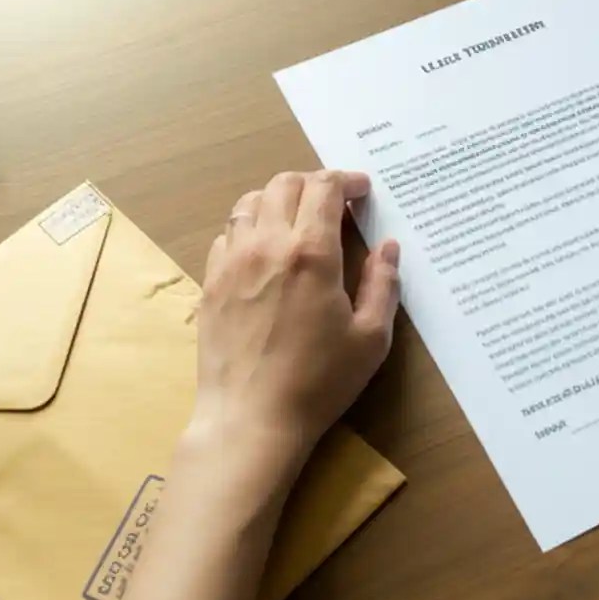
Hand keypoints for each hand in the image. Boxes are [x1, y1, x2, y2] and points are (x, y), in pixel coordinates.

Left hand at [193, 170, 400, 454]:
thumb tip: (388, 247)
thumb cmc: (319, 382)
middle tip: (335, 203)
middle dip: (314, 183)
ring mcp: (231, 261)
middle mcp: (266, 244)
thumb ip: (382, 284)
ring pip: (249, 202)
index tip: (363, 192)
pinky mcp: (210, 282)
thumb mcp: (370, 338)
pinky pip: (227, 234)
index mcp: (310, 253)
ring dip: (278, 199)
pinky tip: (264, 251)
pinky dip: (249, 227)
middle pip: (284, 184)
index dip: (347, 181)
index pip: (325, 187)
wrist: (251, 418)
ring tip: (297, 220)